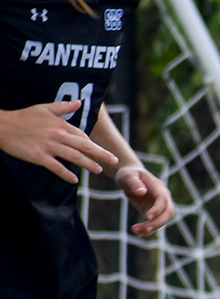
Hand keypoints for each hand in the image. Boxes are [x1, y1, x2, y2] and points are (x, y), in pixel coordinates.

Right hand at [0, 101, 115, 182]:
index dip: (92, 144)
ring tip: (98, 170)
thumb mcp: (44, 108)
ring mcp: (48, 146)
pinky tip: (74, 179)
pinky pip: (56, 167)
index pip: (82, 136)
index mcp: (60, 124)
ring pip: (74, 156)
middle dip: (101, 153)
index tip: (99, 151)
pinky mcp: (38, 156)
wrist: (2, 126)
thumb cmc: (23, 117)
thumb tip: (79, 102)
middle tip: (114, 160)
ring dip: (88, 164)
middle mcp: (57, 135)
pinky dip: (66, 173)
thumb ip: (63, 108)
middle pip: (83, 146)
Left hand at [116, 166, 173, 236]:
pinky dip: (147, 230)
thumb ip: (134, 183)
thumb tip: (142, 192)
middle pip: (168, 212)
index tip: (148, 217)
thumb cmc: (129, 174)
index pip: (163, 199)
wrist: (130, 177)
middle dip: (158, 222)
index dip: (158, 209)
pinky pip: (154, 223)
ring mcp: (159, 206)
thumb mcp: (127, 176)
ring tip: (136, 231)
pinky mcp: (153, 213)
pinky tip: (137, 233)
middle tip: (146, 229)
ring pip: (162, 220)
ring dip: (151, 228)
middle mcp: (163, 197)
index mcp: (158, 186)